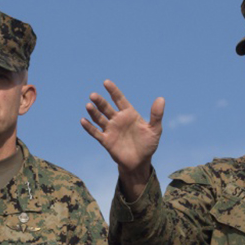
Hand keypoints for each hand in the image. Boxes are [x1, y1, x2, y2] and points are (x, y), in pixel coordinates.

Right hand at [82, 80, 164, 200]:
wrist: (140, 162)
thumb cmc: (148, 144)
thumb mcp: (155, 130)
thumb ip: (156, 115)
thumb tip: (161, 99)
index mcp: (129, 114)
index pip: (119, 99)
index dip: (113, 91)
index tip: (106, 82)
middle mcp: (118, 119)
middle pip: (106, 107)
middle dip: (100, 102)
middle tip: (93, 95)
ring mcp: (111, 129)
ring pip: (99, 118)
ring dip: (93, 112)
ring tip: (88, 105)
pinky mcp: (106, 141)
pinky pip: (96, 133)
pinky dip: (89, 127)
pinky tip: (83, 121)